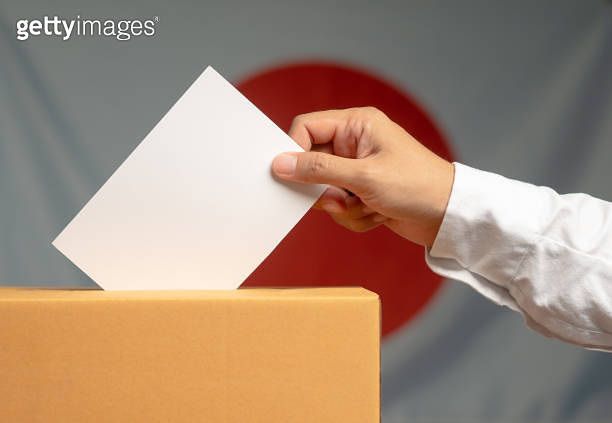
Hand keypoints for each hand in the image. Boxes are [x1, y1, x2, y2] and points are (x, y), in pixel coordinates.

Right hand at [272, 107, 453, 246]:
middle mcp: (354, 144)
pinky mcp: (361, 192)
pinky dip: (355, 216)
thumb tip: (280, 164)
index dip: (294, 152)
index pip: (306, 128)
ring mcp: (357, 170)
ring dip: (343, 207)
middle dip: (325, 190)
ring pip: (323, 191)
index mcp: (356, 124)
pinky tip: (378, 214)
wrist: (449, 217)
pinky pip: (338, 208)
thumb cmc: (416, 186)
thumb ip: (318, 170)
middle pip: (311, 164)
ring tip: (370, 206)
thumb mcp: (363, 177)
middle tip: (342, 200)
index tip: (292, 177)